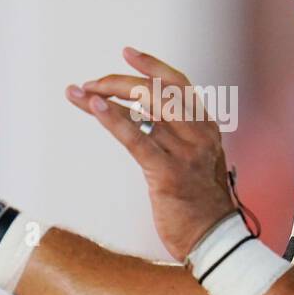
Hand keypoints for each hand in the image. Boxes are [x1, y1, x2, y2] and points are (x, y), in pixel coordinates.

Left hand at [67, 47, 237, 261]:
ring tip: (80, 91)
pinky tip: (94, 107)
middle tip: (90, 83)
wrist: (213, 241)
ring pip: (144, 108)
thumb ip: (178, 138)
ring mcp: (186, 152)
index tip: (127, 53)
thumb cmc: (200, 205)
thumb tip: (142, 119)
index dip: (152, 66)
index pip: (178, 84)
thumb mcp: (197, 162)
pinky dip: (113, 119)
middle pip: (157, 90)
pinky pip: (136, 138)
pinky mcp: (168, 173)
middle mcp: (199, 133)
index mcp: (207, 127)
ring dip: (106, 95)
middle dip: (119, 81)